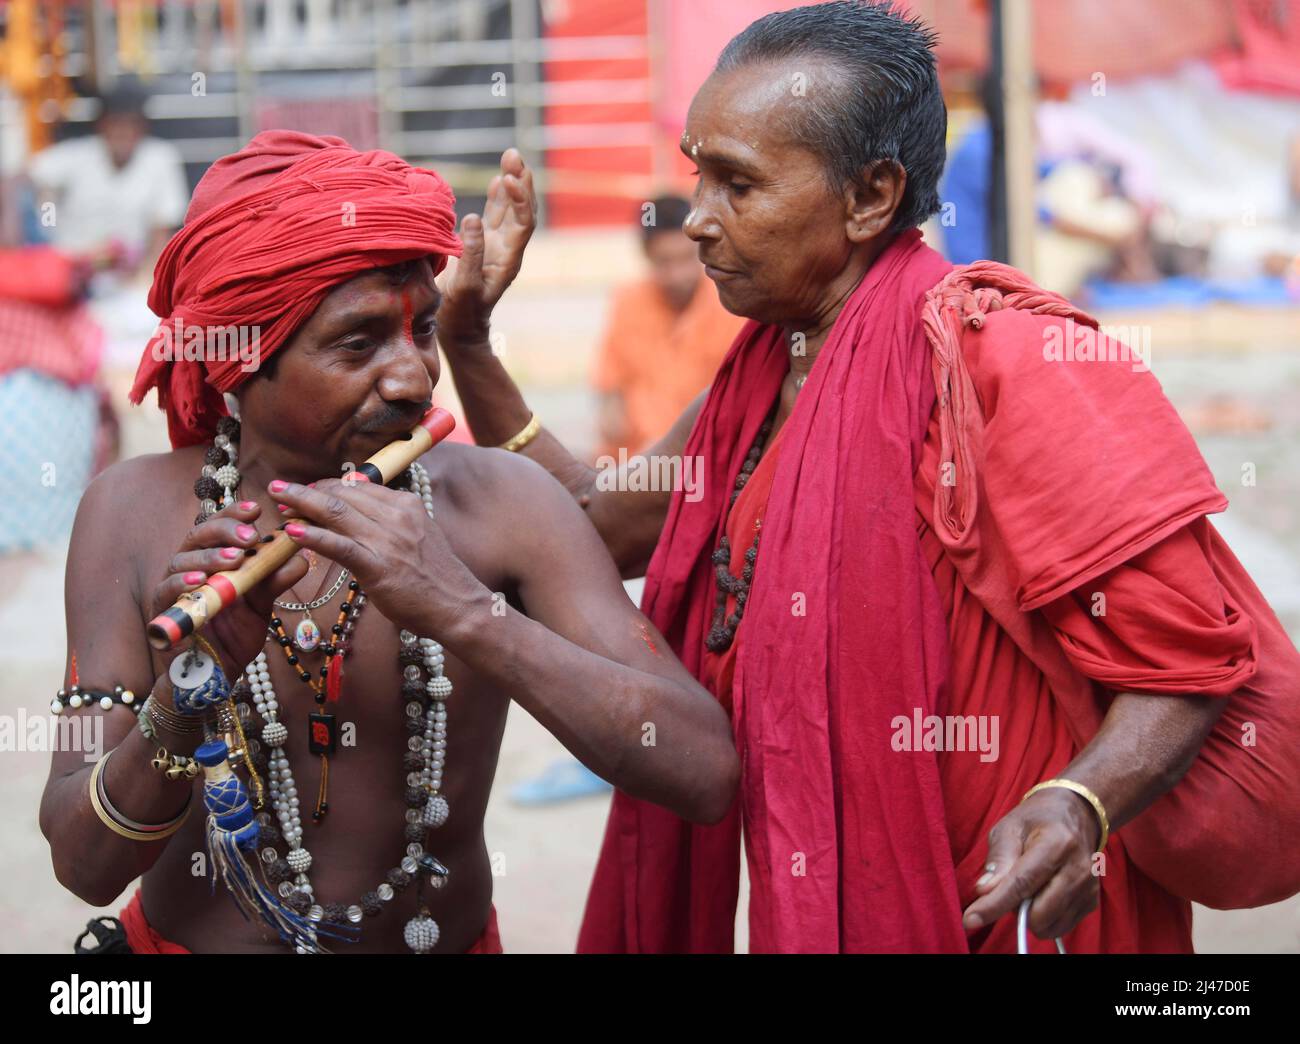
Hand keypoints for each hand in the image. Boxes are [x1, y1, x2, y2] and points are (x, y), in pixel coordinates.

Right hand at [150, 500, 308, 683]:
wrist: (217, 672)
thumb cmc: (235, 633)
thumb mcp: (261, 604)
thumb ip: (276, 580)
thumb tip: (301, 557)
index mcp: (212, 559)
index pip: (219, 526)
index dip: (234, 514)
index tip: (256, 509)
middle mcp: (189, 567)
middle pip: (198, 535)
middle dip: (224, 531)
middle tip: (251, 537)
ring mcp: (173, 588)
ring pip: (181, 560)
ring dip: (208, 557)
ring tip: (234, 558)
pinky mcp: (162, 611)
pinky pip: (166, 591)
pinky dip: (182, 583)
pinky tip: (200, 581)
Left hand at [268, 477, 485, 638]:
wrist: (458, 606)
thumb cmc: (435, 577)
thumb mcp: (416, 537)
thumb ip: (389, 522)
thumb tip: (358, 511)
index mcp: (407, 505)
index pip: (358, 486)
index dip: (326, 486)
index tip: (306, 489)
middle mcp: (397, 516)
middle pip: (343, 494)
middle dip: (308, 491)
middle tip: (280, 490)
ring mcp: (388, 540)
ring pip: (336, 513)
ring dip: (302, 504)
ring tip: (278, 500)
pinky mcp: (378, 567)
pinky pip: (339, 546)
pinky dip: (313, 536)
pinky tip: (292, 532)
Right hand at [436, 148, 536, 346]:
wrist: (458, 330)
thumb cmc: (461, 314)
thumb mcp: (464, 287)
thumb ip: (470, 254)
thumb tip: (472, 217)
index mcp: (508, 260)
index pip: (523, 224)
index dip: (519, 199)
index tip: (508, 178)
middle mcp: (507, 250)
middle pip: (521, 211)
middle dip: (520, 182)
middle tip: (514, 154)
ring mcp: (496, 247)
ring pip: (509, 210)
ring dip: (511, 184)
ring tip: (510, 156)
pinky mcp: (483, 247)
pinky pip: (495, 218)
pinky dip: (497, 197)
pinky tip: (497, 180)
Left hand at [961, 788, 1101, 942]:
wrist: (1075, 814)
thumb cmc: (1036, 820)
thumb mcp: (1008, 828)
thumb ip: (998, 859)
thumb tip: (984, 891)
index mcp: (1056, 843)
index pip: (1022, 883)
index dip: (995, 904)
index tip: (970, 919)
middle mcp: (1078, 868)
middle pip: (1039, 911)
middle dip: (1013, 909)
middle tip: (1007, 887)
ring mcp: (1088, 887)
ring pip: (1049, 924)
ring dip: (1029, 915)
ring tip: (1027, 887)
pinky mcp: (1092, 902)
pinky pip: (1060, 927)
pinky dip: (1043, 919)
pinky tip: (1041, 895)